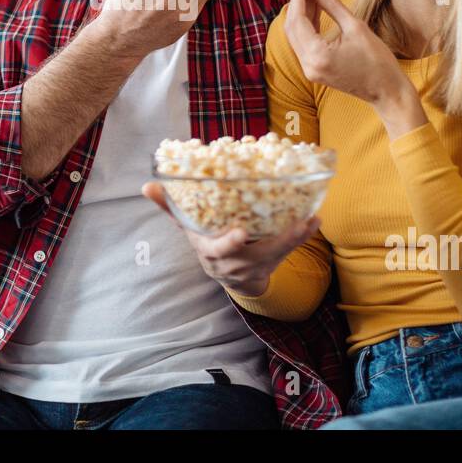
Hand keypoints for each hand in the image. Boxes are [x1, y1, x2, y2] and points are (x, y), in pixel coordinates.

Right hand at [141, 181, 318, 297]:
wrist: (230, 276)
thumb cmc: (208, 243)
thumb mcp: (189, 229)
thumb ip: (170, 208)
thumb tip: (147, 186)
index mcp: (213, 252)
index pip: (220, 249)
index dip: (229, 243)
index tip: (239, 233)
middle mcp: (237, 262)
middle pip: (259, 253)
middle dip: (276, 242)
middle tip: (294, 225)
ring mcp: (257, 264)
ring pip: (280, 251)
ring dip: (297, 236)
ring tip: (310, 218)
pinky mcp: (273, 261)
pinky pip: (289, 249)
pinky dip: (302, 235)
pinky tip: (314, 219)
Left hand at [282, 0, 425, 137]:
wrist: (387, 91)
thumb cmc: (377, 60)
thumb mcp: (356, 27)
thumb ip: (332, 5)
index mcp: (317, 55)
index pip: (298, 19)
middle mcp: (308, 65)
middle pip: (292, 27)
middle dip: (298, 2)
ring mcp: (309, 70)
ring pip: (296, 35)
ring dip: (302, 12)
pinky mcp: (314, 70)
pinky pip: (304, 44)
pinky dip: (307, 26)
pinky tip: (315, 8)